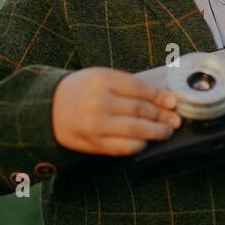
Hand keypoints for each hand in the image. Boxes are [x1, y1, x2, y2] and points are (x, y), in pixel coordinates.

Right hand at [52, 67, 181, 155]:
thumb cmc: (81, 90)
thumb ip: (127, 84)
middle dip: (162, 116)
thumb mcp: (100, 76)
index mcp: (101, 80)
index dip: (160, 96)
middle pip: (140, 110)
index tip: (173, 102)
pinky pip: (123, 147)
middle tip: (175, 119)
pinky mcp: (94, 143)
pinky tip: (146, 141)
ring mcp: (96, 125)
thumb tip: (162, 97)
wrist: (48, 108)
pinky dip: (139, 145)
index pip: (139, 88)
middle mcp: (99, 102)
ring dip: (156, 132)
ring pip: (135, 130)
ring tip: (167, 131)